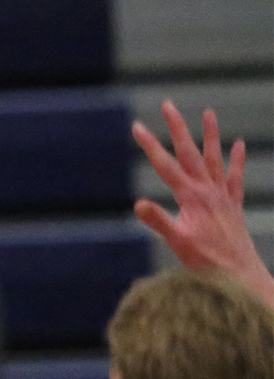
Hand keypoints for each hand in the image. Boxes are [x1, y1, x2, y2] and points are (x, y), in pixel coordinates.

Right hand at [133, 102, 267, 285]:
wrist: (241, 274)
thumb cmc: (207, 261)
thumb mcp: (177, 243)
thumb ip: (159, 221)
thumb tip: (138, 204)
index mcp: (191, 196)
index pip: (165, 165)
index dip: (150, 144)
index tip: (137, 125)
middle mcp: (208, 190)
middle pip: (190, 152)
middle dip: (178, 127)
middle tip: (168, 105)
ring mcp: (222, 195)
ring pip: (215, 158)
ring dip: (210, 135)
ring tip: (208, 112)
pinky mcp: (233, 204)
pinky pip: (235, 176)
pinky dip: (237, 159)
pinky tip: (239, 144)